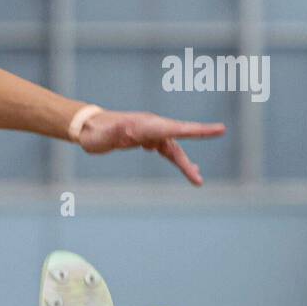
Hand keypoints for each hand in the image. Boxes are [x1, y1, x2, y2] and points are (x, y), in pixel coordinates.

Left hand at [78, 110, 225, 185]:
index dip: (198, 130)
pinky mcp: (146, 140)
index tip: (218, 129)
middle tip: (209, 158)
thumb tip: (125, 128)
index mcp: (147, 125)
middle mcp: (152, 127)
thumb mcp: (103, 135)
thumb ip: (115, 132)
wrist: (88, 128)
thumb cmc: (95, 132)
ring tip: (198, 180)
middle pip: (179, 140)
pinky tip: (188, 168)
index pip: (176, 128)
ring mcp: (151, 133)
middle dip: (194, 149)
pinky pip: (167, 151)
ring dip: (185, 164)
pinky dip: (178, 160)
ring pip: (174, 149)